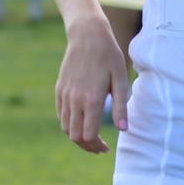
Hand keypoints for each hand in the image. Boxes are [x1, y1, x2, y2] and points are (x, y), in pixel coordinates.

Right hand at [56, 19, 129, 154]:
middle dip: (86, 146)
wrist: (87, 36)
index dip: (96, 146)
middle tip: (99, 147)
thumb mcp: (121, 79)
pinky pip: (61, 114)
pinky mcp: (59, 89)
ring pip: (65, 127)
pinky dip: (69, 124)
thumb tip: (124, 129)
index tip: (106, 148)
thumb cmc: (109, 56)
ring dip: (77, 136)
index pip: (89, 135)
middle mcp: (75, 100)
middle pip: (74, 136)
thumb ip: (121, 106)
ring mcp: (65, 95)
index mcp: (92, 100)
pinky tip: (81, 122)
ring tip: (91, 137)